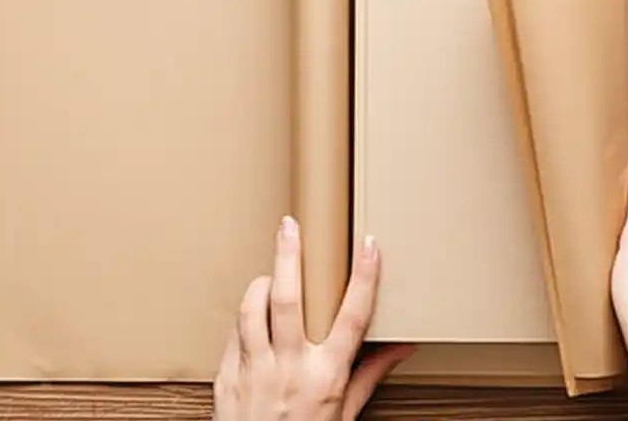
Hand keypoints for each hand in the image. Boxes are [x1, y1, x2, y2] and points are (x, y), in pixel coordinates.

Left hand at [213, 217, 414, 420]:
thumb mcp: (346, 414)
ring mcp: (255, 373)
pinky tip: (252, 314)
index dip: (364, 276)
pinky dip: (244, 319)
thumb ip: (369, 375)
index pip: (352, 315)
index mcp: (326, 376)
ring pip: (252, 310)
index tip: (370, 245)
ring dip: (260, 282)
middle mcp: (290, 369)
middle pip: (288, 298)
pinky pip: (234, 335)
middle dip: (289, 256)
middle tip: (290, 226)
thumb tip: (400, 349)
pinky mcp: (228, 379)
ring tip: (269, 269)